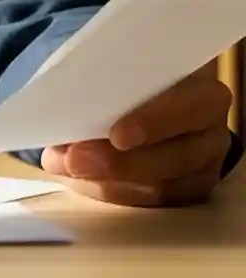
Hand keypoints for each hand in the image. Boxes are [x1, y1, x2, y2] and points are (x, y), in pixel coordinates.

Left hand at [41, 74, 232, 206]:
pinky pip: (150, 204)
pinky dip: (110, 192)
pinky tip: (80, 180)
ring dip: (108, 182)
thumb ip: (98, 88)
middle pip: (179, 157)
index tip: (117, 136)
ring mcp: (202, 166)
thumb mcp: (117, 73)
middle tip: (76, 160)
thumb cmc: (126, 80)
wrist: (136, 97)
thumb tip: (67, 124)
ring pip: (163, 187)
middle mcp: (210, 130)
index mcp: (201, 90)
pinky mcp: (185, 191)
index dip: (157, 121)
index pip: (193, 105)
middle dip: (121, 164)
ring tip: (67, 168)